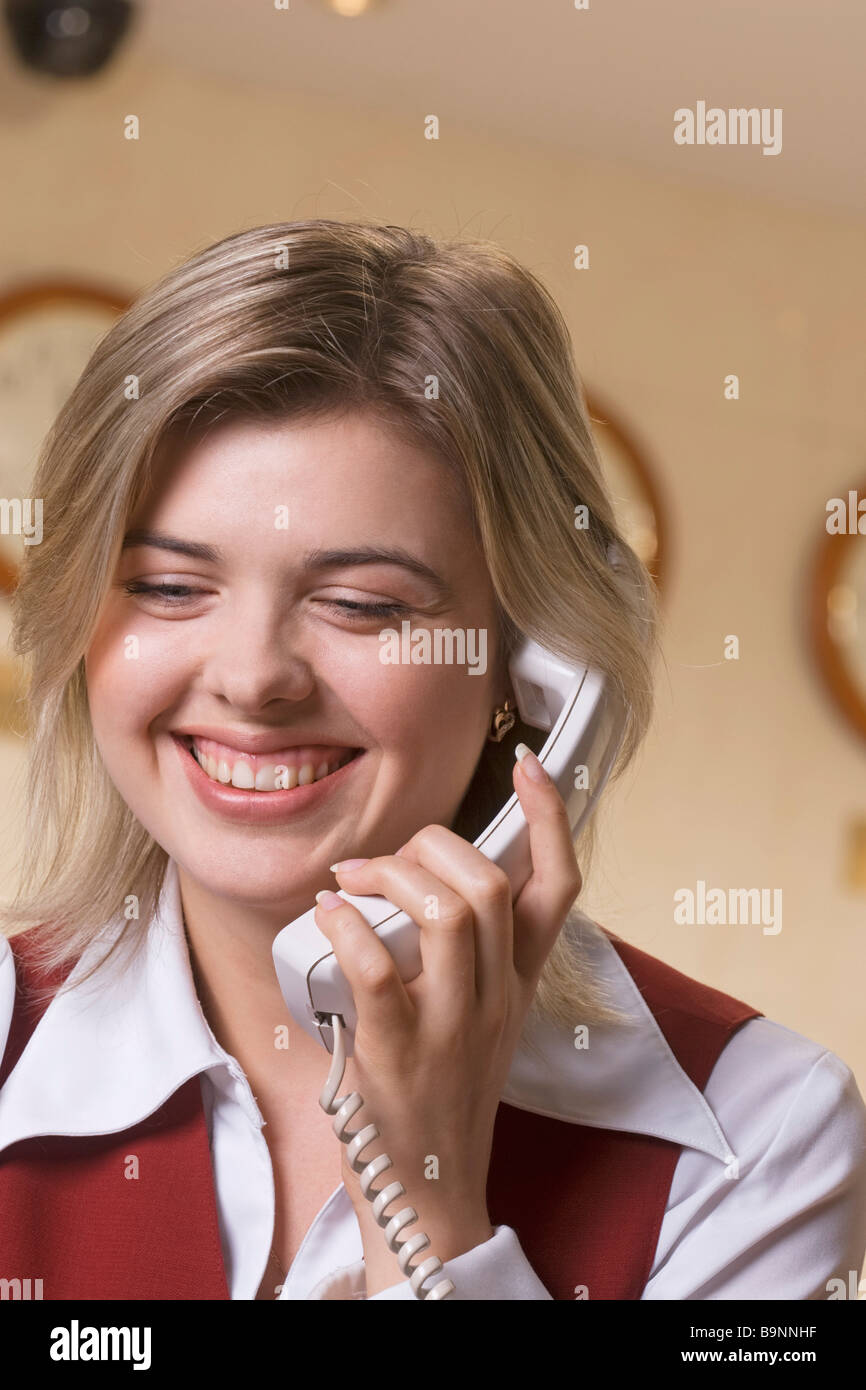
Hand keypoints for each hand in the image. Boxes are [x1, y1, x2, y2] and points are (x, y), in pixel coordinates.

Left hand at [313, 744, 581, 1296]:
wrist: (431, 1192)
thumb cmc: (442, 1092)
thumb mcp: (480, 1015)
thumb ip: (469, 952)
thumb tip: (418, 876)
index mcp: (521, 982)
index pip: (559, 886)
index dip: (550, 818)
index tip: (531, 764)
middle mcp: (497, 997)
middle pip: (491, 884)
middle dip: (433, 846)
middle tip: (385, 860)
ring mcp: (452, 1027)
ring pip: (449, 914)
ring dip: (390, 877)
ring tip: (350, 883)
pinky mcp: (399, 1055)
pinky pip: (379, 970)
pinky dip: (348, 928)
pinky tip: (327, 915)